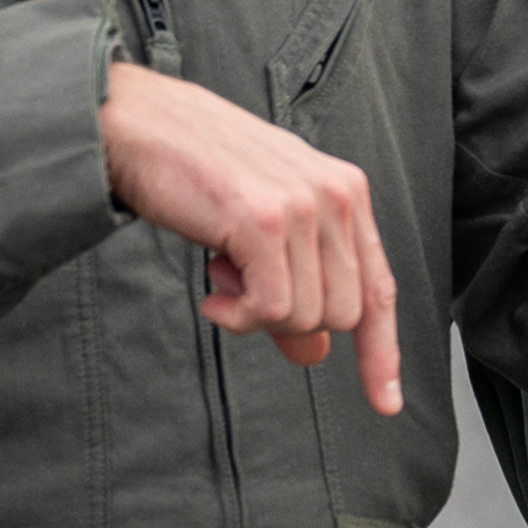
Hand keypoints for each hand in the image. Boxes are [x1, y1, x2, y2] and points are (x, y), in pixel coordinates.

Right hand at [98, 61, 402, 415]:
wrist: (142, 125)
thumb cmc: (200, 172)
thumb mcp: (263, 228)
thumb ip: (298, 286)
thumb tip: (315, 355)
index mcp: (346, 193)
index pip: (379, 288)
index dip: (381, 351)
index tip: (385, 402)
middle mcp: (337, 196)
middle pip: (343, 315)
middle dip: (290, 324)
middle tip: (241, 289)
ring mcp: (304, 207)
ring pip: (307, 317)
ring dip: (256, 316)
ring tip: (223, 273)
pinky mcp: (265, 221)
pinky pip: (272, 309)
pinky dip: (238, 316)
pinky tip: (213, 290)